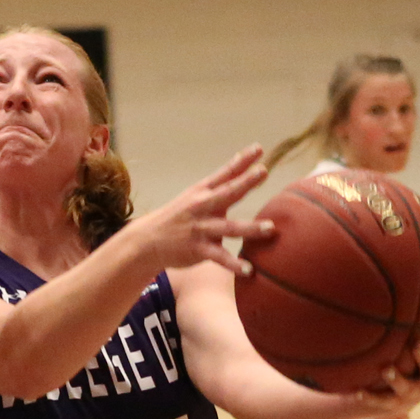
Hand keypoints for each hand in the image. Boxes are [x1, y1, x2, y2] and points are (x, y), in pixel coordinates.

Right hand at [130, 145, 275, 273]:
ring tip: (270, 228)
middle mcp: (202, 207)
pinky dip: (234, 264)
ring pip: (228, 228)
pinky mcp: (198, 249)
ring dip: (250, 228)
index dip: (242, 160)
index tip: (258, 148)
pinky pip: (219, 258)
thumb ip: (221, 185)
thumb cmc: (179, 216)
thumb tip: (246, 168)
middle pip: (227, 193)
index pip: (225, 173)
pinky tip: (248, 270)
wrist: (148, 240)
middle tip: (263, 172)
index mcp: (203, 192)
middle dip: (245, 183)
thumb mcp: (196, 196)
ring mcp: (200, 229)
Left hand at [349, 318, 419, 417]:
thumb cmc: (414, 359)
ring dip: (397, 380)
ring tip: (385, 370)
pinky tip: (357, 391)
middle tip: (417, 345)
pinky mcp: (393, 406)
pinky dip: (371, 397)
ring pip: (408, 390)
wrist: (394, 396)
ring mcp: (413, 396)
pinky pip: (382, 403)